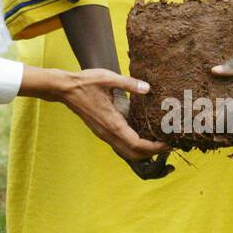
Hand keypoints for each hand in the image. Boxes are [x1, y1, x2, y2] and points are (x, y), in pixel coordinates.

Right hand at [20, 65, 168, 163]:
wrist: (64, 89)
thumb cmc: (85, 82)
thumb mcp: (108, 78)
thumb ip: (129, 83)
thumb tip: (148, 88)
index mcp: (112, 123)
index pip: (137, 145)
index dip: (154, 147)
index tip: (168, 143)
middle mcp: (108, 133)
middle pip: (134, 154)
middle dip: (152, 153)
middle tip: (167, 144)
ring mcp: (103, 134)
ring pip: (126, 151)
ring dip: (143, 151)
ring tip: (158, 141)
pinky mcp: (101, 131)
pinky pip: (120, 145)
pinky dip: (134, 145)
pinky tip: (142, 134)